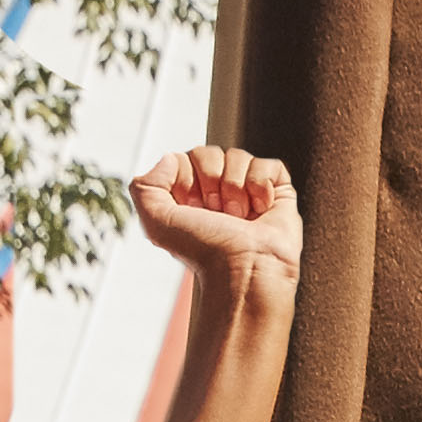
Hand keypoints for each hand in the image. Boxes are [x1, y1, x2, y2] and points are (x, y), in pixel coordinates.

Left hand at [130, 144, 302, 320]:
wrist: (244, 268)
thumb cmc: (205, 253)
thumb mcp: (157, 222)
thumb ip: (144, 186)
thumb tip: (171, 158)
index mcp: (190, 199)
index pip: (184, 159)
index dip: (186, 177)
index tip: (192, 206)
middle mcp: (218, 194)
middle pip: (210, 153)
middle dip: (211, 179)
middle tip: (217, 211)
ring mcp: (248, 192)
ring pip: (239, 156)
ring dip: (236, 186)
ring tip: (239, 216)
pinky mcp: (277, 193)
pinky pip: (269, 165)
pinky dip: (262, 185)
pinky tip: (260, 210)